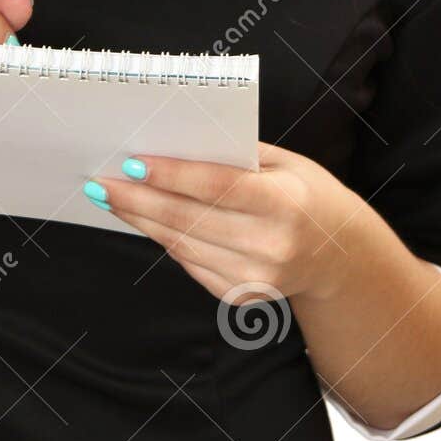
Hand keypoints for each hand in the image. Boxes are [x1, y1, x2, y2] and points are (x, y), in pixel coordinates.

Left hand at [86, 141, 363, 306]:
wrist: (339, 255)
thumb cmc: (305, 193)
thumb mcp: (283, 163)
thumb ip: (234, 154)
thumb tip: (171, 144)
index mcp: (284, 204)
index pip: (217, 187)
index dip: (171, 175)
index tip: (131, 162)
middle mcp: (271, 246)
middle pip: (189, 219)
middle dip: (138, 200)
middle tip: (101, 182)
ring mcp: (256, 278)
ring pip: (181, 245)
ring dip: (140, 220)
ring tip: (110, 198)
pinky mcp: (242, 296)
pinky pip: (190, 263)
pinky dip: (164, 239)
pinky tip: (144, 220)